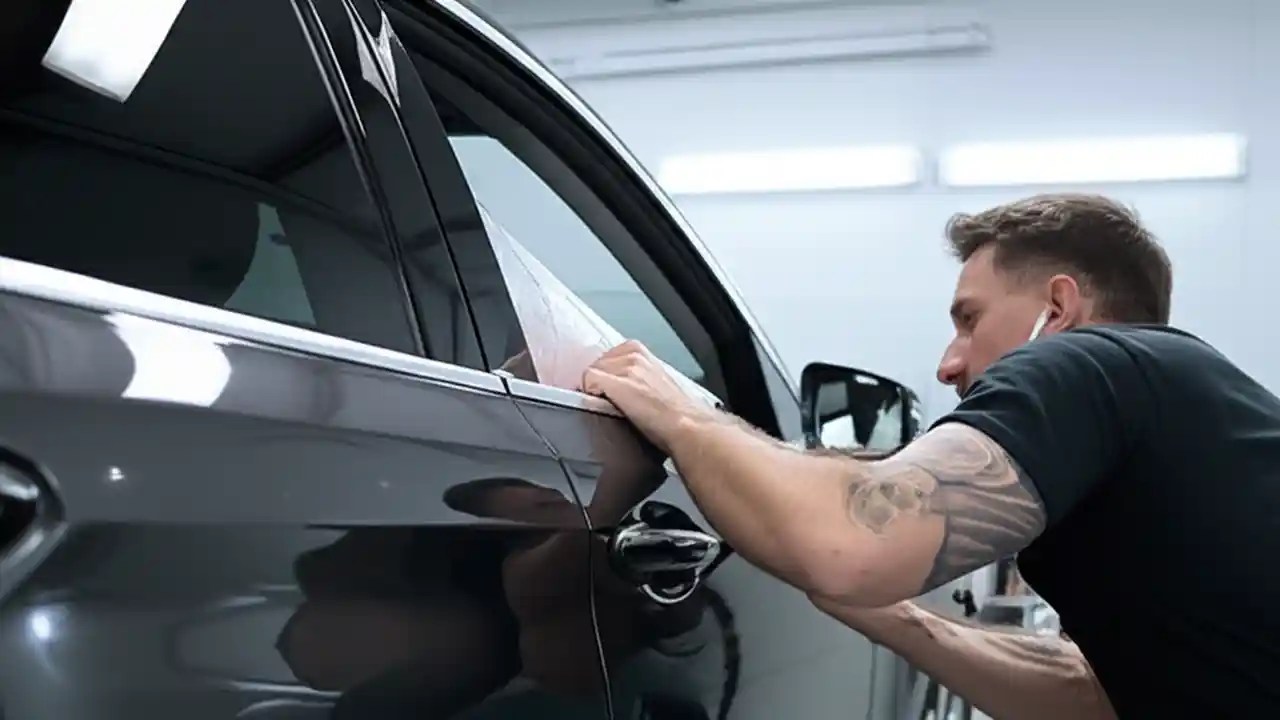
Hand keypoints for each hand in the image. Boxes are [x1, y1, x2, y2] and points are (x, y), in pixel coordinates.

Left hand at [582, 340, 712, 454]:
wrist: (685, 426)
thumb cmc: (673, 412)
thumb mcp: (652, 380)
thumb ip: (632, 374)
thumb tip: (612, 381)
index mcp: (638, 350)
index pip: (604, 357)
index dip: (604, 377)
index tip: (611, 393)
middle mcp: (631, 353)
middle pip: (595, 364)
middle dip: (599, 383)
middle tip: (612, 403)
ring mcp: (624, 367)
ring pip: (589, 373)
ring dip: (595, 391)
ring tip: (613, 407)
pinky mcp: (616, 382)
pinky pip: (587, 382)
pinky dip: (590, 396)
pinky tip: (606, 409)